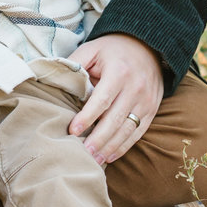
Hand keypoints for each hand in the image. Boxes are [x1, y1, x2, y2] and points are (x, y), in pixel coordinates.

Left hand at [67, 34, 163, 164]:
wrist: (148, 45)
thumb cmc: (113, 49)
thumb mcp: (92, 48)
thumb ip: (75, 63)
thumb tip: (54, 78)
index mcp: (119, 72)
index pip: (102, 100)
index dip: (87, 117)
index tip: (72, 131)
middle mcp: (135, 87)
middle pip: (115, 120)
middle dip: (98, 139)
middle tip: (83, 154)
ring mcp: (146, 100)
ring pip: (127, 130)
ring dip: (110, 147)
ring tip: (94, 160)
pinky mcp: (152, 109)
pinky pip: (138, 132)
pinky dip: (124, 146)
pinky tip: (110, 156)